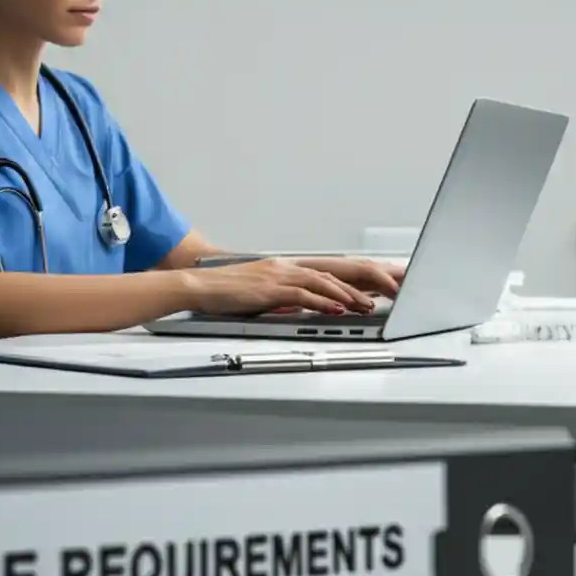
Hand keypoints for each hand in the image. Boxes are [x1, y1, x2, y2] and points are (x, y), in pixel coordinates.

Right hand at [184, 258, 378, 316]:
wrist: (199, 285)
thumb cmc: (222, 291)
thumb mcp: (258, 293)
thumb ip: (281, 298)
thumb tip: (299, 307)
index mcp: (281, 267)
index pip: (323, 270)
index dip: (348, 279)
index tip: (366, 287)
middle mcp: (283, 267)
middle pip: (329, 273)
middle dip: (356, 284)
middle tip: (376, 296)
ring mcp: (277, 276)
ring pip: (321, 282)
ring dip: (346, 295)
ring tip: (364, 305)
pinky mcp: (270, 289)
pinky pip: (303, 295)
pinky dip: (323, 302)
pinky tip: (336, 309)